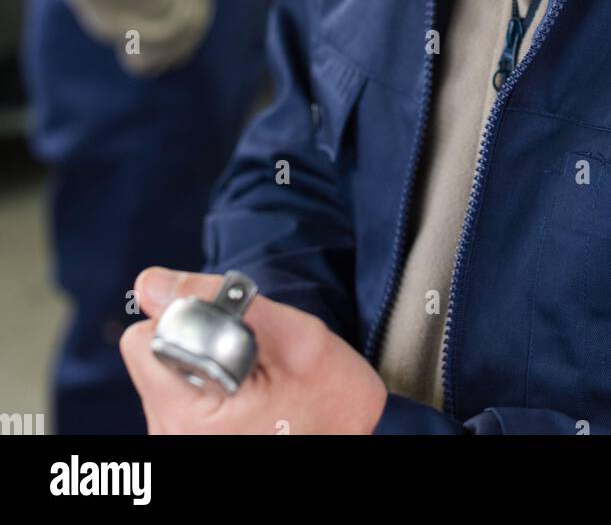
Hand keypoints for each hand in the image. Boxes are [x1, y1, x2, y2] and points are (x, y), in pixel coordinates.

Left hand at [120, 267, 388, 434]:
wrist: (352, 443)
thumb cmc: (332, 402)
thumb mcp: (295, 338)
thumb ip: (219, 303)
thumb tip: (151, 283)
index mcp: (188, 416)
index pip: (143, 339)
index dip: (188, 317)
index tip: (231, 330)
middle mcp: (170, 436)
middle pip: (153, 355)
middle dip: (197, 339)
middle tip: (250, 355)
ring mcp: (176, 443)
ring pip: (167, 372)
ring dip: (206, 361)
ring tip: (255, 378)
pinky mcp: (185, 442)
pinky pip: (180, 394)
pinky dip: (210, 383)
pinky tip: (248, 395)